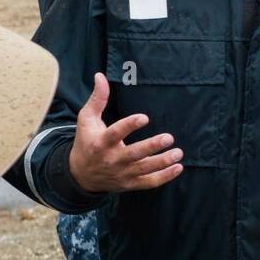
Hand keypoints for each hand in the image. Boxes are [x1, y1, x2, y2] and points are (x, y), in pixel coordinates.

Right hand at [67, 73, 183, 193]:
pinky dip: (164, 177)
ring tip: (178, 152)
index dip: (129, 126)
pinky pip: (149, 182)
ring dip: (163, 162)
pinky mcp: (130, 184)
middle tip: (169, 137)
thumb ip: (97, 99)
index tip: (144, 117)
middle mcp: (112, 160)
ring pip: (144, 169)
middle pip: (134, 154)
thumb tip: (100, 76)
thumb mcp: (87, 120)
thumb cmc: (87, 142)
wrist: (80, 175)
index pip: (115, 134)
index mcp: (100, 143)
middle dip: (152, 146)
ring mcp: (122, 173)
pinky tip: (178, 167)